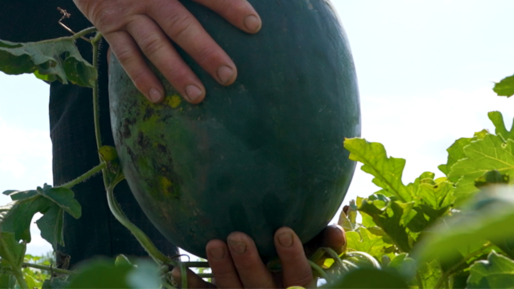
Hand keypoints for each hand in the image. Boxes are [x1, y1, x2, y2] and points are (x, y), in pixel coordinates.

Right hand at [57, 0, 257, 103]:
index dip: (229, 5)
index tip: (254, 24)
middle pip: (181, 26)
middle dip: (206, 52)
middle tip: (230, 76)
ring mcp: (126, 12)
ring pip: (155, 46)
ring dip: (176, 72)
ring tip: (198, 96)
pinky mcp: (107, 25)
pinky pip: (125, 55)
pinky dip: (140, 76)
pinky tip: (157, 96)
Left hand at [178, 226, 346, 288]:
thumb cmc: (295, 272)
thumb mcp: (315, 262)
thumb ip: (325, 247)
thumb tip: (335, 230)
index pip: (299, 278)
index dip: (292, 258)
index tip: (282, 231)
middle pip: (260, 287)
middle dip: (248, 263)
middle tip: (238, 236)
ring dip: (222, 270)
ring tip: (214, 244)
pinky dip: (192, 285)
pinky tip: (179, 271)